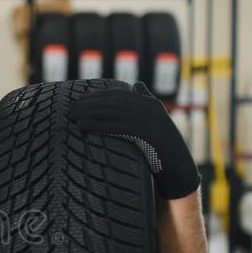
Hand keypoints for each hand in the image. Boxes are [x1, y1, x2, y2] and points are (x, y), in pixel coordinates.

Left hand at [68, 82, 199, 198]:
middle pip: (112, 102)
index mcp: (150, 104)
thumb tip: (137, 84)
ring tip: (72, 116)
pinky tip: (82, 126)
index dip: (98, 96)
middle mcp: (148, 108)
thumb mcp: (158, 120)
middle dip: (89, 103)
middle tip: (71, 107)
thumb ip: (147, 101)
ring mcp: (146, 119)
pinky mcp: (143, 133)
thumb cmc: (166, 149)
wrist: (180, 168)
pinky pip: (114, 126)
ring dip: (88, 112)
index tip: (81, 99)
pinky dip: (96, 124)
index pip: (119, 95)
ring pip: (111, 112)